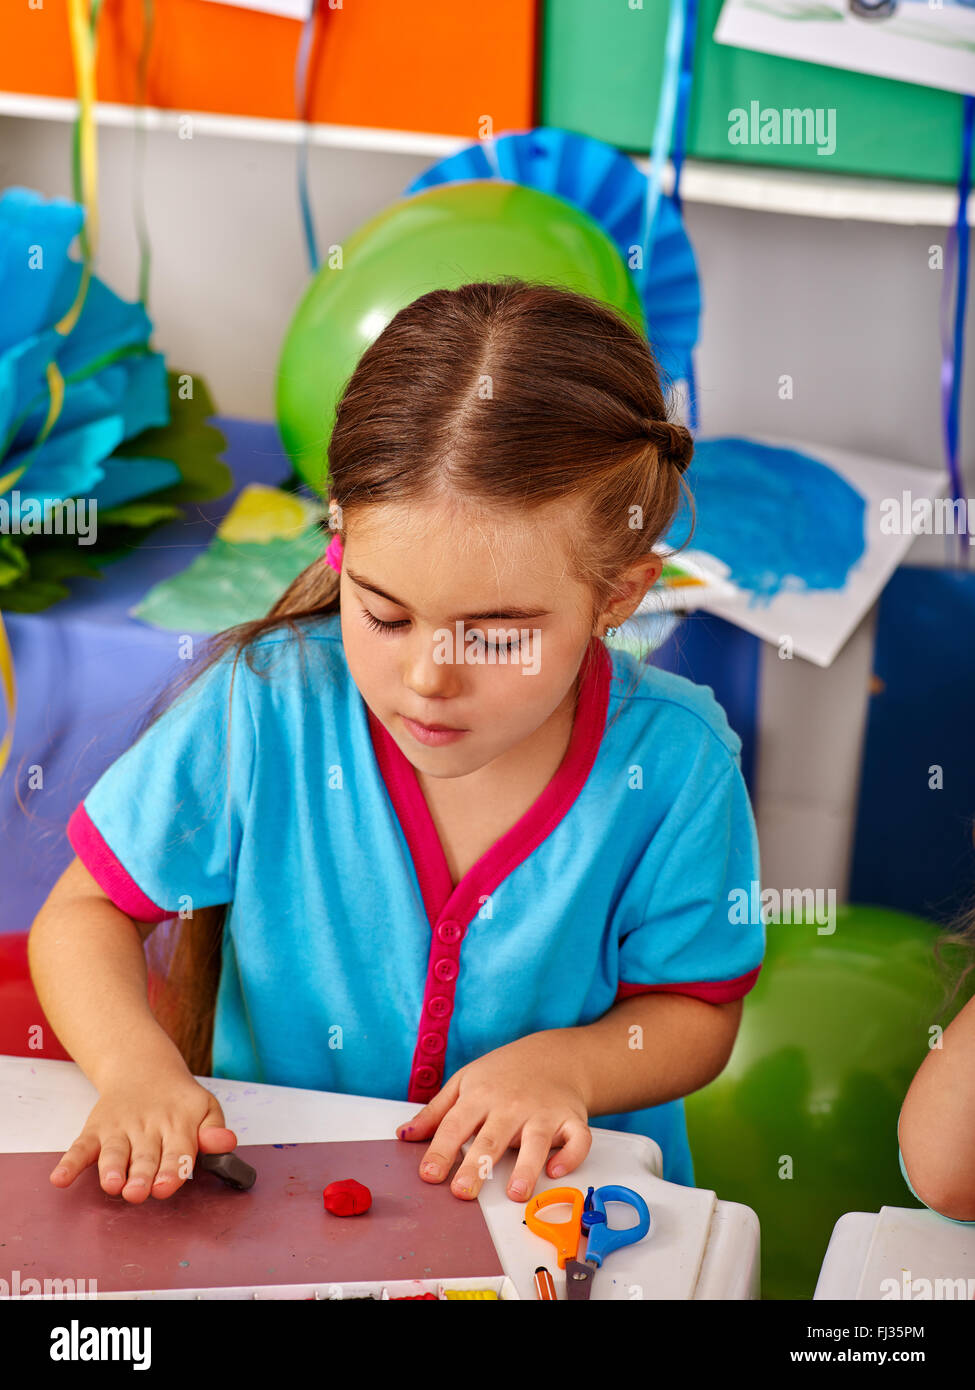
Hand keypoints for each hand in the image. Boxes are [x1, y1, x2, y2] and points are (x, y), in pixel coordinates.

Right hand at [49, 1065, 236, 1203]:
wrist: (143, 1068)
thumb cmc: (178, 1100)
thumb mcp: (205, 1108)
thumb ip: (214, 1129)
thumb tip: (227, 1142)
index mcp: (179, 1123)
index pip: (178, 1149)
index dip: (172, 1168)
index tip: (166, 1186)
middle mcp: (148, 1127)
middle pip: (145, 1155)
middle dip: (141, 1175)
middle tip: (138, 1192)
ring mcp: (120, 1128)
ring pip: (114, 1151)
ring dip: (111, 1168)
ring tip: (111, 1184)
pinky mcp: (96, 1129)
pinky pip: (80, 1146)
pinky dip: (69, 1162)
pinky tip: (60, 1179)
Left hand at [396, 1033, 591, 1201]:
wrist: (553, 1056)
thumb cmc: (504, 1074)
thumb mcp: (465, 1082)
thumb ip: (436, 1112)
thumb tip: (404, 1135)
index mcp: (480, 1095)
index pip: (455, 1125)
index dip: (441, 1151)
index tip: (428, 1175)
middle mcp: (512, 1104)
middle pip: (492, 1138)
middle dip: (477, 1165)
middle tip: (463, 1191)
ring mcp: (543, 1112)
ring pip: (536, 1140)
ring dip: (526, 1166)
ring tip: (515, 1192)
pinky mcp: (571, 1118)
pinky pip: (577, 1139)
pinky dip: (571, 1155)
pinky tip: (557, 1170)